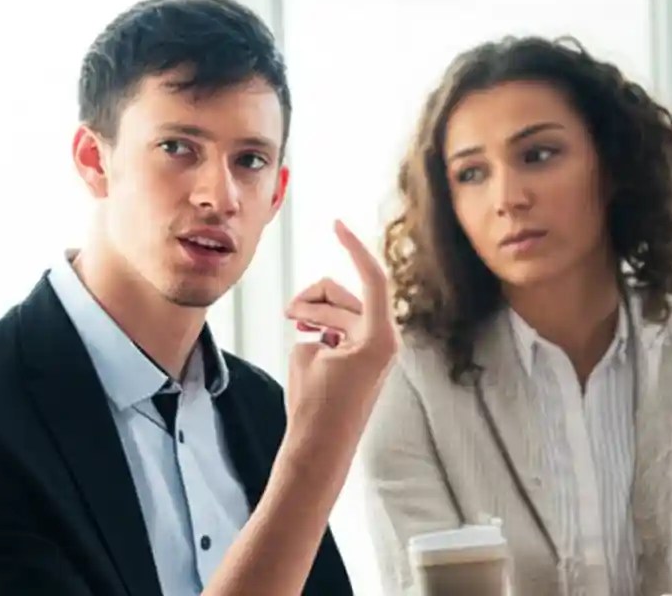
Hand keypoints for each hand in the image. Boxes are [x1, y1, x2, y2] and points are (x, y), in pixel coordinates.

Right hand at [281, 220, 397, 434]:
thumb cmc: (315, 407)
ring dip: (313, 312)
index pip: (372, 277)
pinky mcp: (361, 361)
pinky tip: (303, 335)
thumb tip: (321, 325)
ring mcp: (373, 351)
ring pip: (339, 311)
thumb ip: (316, 323)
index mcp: (379, 336)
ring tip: (292, 323)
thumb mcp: (307, 354)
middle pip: (345, 295)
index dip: (353, 247)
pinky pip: (340, 328)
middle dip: (314, 297)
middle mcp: (382, 341)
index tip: (336, 224)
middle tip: (289, 314)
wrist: (318, 448)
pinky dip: (320, 328)